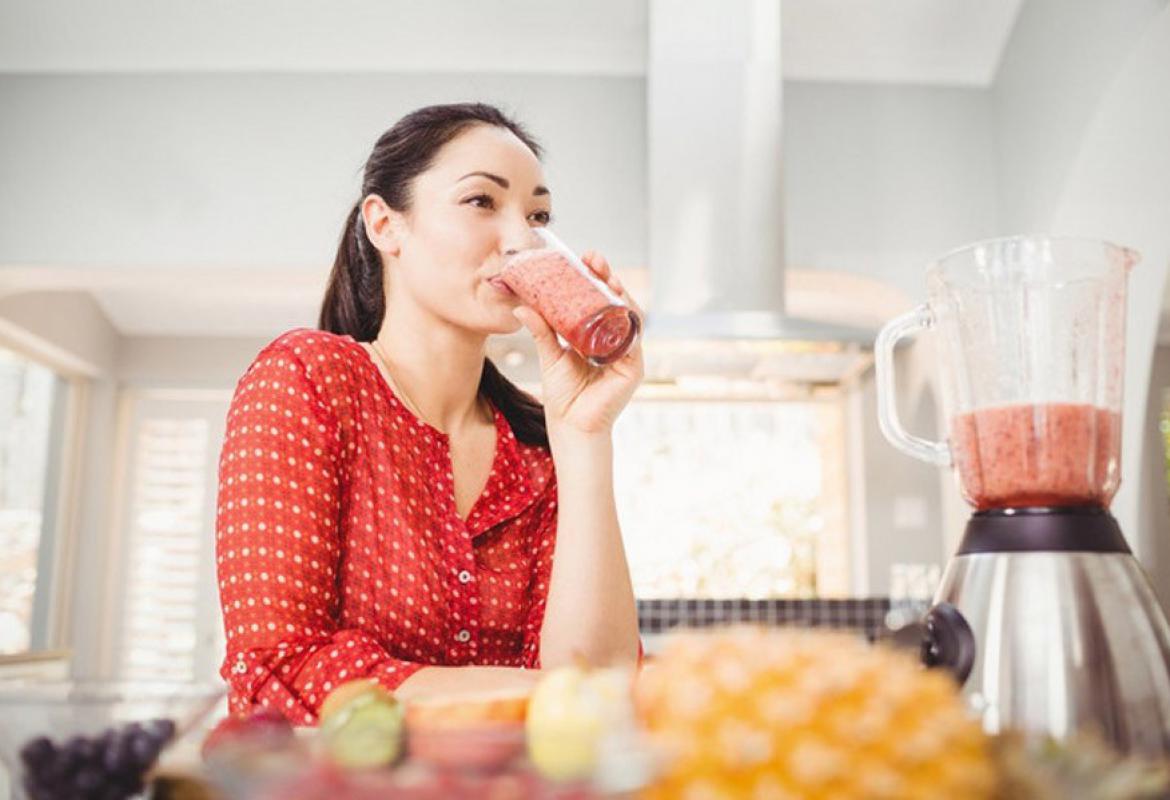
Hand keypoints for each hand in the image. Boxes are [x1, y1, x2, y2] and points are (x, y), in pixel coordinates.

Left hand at [513, 250, 643, 437]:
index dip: (596, 279)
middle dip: (609, 278)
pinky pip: (632, 338)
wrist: (569, 427)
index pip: (601, 301)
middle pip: (617, 303)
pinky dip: (625, 320)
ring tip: (606, 275)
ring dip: (619, 292)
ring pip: (629, 315)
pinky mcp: (633, 368)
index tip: (585, 259)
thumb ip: (541, 330)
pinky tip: (616, 304)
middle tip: (594, 260)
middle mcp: (617, 342)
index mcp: (600, 337)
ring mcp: (628, 355)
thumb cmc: (563, 395)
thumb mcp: (550, 354)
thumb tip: (521, 306)